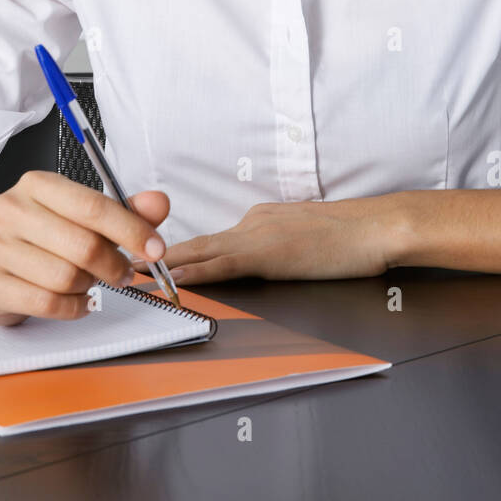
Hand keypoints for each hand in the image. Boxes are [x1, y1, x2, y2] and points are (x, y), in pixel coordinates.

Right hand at [0, 174, 170, 324]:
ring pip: (66, 277)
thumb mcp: (79, 214)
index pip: (93, 206)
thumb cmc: (40, 235)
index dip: (132, 230)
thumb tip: (159, 203)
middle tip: (124, 273)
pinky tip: (78, 300)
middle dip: (115, 265)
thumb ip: (122, 210)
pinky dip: (74, 307)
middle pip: (83, 245)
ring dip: (90, 286)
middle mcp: (11, 210)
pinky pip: (47, 303)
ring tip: (89, 281)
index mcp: (37, 184)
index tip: (156, 248)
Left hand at [128, 197, 407, 286]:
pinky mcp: (268, 252)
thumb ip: (277, 245)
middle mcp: (253, 223)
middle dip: (159, 254)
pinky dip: (195, 272)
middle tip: (125, 263)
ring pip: (201, 251)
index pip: (213, 240)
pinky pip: (222, 264)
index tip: (151, 258)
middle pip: (197, 242)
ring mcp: (258, 235)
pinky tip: (174, 280)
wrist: (376, 226)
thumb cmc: (351, 237)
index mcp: (261, 221)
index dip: (180, 251)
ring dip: (165, 264)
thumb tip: (259, 257)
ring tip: (134, 272)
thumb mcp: (305, 238)